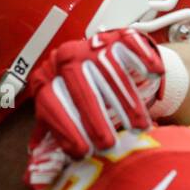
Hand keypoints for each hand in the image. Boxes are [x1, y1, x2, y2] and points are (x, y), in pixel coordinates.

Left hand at [26, 30, 164, 175]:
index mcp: (44, 78)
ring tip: (138, 126)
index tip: (83, 152)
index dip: (67, 130)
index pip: (52, 104)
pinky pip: (129, 43)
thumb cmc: (72, 90)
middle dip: (96, 121)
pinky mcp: (114, 36)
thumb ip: (50, 127)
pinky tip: (153, 74)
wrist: (92, 57)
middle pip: (81, 90)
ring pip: (109, 73)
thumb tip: (36, 153)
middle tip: (109, 144)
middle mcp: (64, 58)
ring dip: (126, 102)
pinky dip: (143, 58)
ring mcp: (89, 45)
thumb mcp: (56, 106)